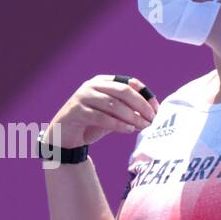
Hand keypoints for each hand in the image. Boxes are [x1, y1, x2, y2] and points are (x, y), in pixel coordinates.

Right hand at [44, 75, 158, 148]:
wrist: (64, 137)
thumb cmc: (90, 125)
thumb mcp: (111, 115)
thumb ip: (127, 111)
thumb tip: (151, 114)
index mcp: (102, 81)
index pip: (129, 82)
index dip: (145, 94)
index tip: (156, 108)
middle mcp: (92, 85)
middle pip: (123, 91)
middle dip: (141, 105)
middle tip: (152, 118)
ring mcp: (83, 97)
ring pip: (113, 104)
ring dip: (131, 116)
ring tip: (143, 126)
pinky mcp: (76, 111)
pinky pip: (101, 117)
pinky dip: (117, 124)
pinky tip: (128, 130)